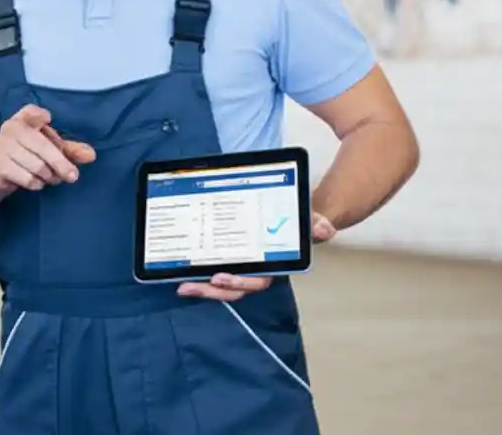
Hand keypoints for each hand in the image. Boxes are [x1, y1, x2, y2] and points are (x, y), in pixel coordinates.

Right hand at [0, 104, 95, 195]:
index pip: (31, 111)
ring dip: (49, 177)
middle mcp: (11, 129)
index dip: (40, 115)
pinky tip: (36, 181)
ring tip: (50, 177)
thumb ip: (70, 150)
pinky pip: (28, 179)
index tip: (48, 119)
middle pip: (44, 147)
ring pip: (38, 167)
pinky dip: (37, 184)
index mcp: (23, 119)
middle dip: (61, 165)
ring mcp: (2, 148)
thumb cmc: (27, 155)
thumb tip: (91, 155)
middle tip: (72, 176)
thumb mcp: (49, 149)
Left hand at [177, 212, 339, 301]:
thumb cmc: (295, 220)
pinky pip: (209, 268)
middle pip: (232, 287)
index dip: (238, 283)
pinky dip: (194, 270)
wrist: (290, 211)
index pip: (256, 280)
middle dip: (213, 290)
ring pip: (219, 283)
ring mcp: (238, 264)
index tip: (220, 277)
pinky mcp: (224, 256)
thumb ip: (312, 224)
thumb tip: (325, 230)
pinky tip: (176, 270)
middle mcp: (253, 269)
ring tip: (182, 284)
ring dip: (201, 286)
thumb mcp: (304, 218)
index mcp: (271, 264)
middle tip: (193, 284)